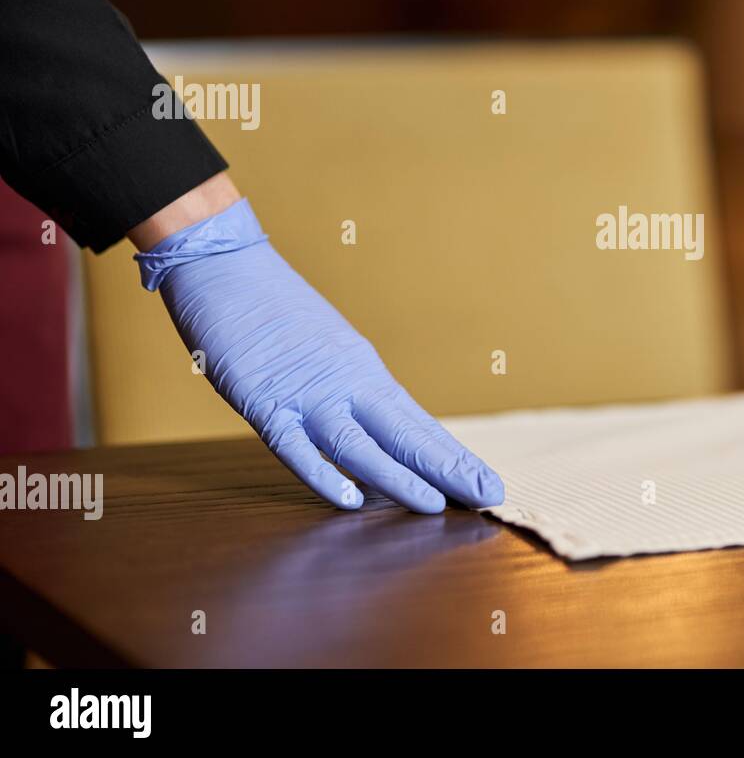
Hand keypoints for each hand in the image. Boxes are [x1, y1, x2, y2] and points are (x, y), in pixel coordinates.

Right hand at [131, 181, 503, 512]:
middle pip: (404, 434)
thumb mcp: (329, 350)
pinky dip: (320, 472)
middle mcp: (346, 384)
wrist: (226, 265)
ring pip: (358, 445)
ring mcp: (306, 394)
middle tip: (490, 497)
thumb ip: (352, 392)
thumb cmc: (275, 311)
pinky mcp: (262, 399)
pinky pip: (294, 444)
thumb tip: (382, 433)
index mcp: (365, 373)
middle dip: (449, 470)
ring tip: (434, 505)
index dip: (453, 458)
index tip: (489, 485)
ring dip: (397, 477)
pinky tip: (347, 500)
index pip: (419, 424)